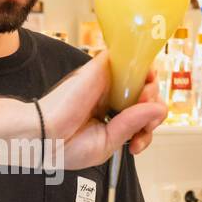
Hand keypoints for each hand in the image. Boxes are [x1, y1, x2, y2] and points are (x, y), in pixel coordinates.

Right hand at [40, 53, 166, 171]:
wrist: (43, 136)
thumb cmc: (65, 146)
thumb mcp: (107, 143)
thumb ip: (132, 125)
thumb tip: (158, 109)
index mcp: (109, 118)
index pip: (140, 116)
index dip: (147, 127)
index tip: (138, 143)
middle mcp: (109, 99)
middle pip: (145, 96)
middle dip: (153, 110)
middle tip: (145, 125)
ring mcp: (106, 82)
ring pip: (141, 76)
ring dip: (151, 89)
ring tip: (143, 103)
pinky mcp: (100, 68)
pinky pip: (126, 55)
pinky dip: (142, 66)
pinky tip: (143, 84)